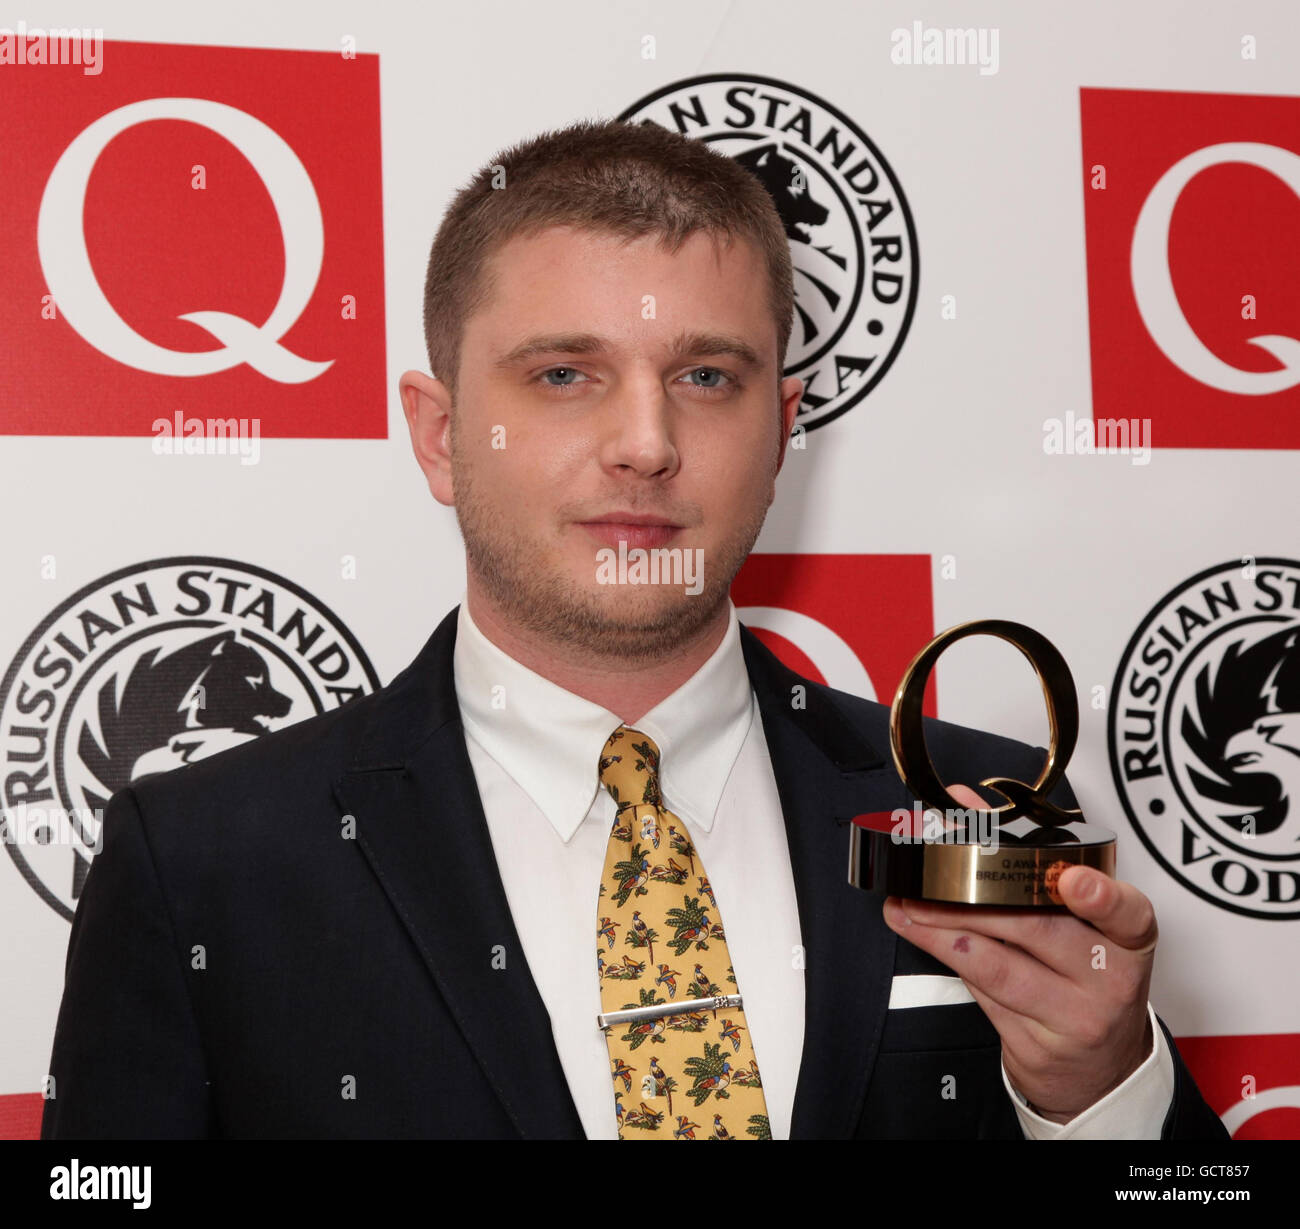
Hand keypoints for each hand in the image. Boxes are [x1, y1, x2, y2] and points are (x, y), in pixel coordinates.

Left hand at [881, 784, 1156, 1122]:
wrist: (1099, 1067)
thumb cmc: (1086, 976)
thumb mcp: (1077, 921)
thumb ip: (1021, 859)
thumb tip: (962, 804)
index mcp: (1128, 937)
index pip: (1127, 913)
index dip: (1100, 896)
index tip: (1071, 881)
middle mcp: (1109, 978)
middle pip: (1037, 930)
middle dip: (971, 904)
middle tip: (927, 884)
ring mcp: (1076, 1017)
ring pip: (999, 968)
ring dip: (942, 934)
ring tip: (908, 910)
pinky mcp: (1039, 1047)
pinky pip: (985, 996)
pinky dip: (950, 963)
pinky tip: (924, 941)